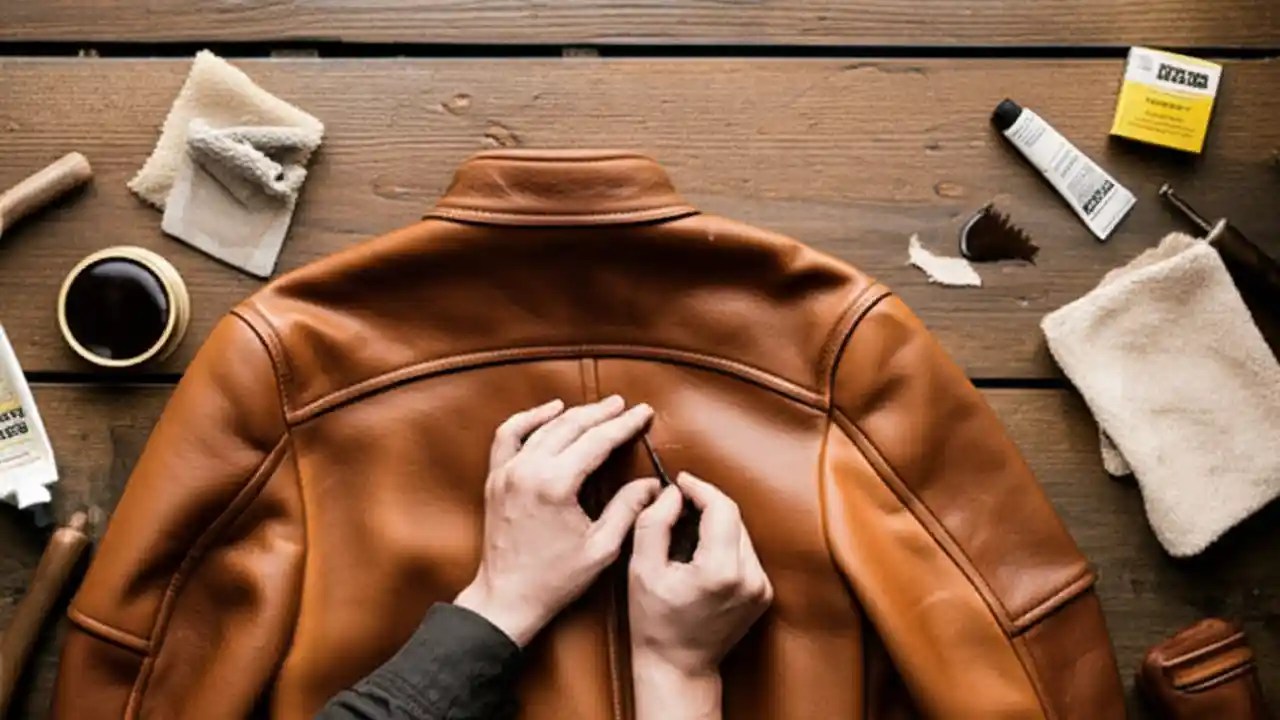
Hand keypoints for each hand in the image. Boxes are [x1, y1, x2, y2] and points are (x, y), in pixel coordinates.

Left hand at [455, 396, 658, 646]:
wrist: (507, 598)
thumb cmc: (555, 579)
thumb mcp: (602, 548)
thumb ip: (628, 508)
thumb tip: (651, 483)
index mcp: (556, 485)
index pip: (597, 441)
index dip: (625, 424)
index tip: (644, 412)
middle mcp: (528, 470)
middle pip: (571, 426)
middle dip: (602, 413)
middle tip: (626, 406)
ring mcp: (507, 472)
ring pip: (543, 427)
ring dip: (572, 413)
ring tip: (597, 408)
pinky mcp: (495, 479)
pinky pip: (508, 435)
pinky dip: (529, 418)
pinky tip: (549, 411)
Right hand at [628, 473, 772, 719]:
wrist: (678, 666)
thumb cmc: (654, 622)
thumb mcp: (640, 569)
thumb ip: (654, 522)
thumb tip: (672, 493)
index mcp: (720, 571)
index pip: (721, 507)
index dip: (700, 487)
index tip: (679, 481)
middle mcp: (749, 578)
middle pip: (734, 517)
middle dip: (706, 504)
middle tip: (677, 503)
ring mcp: (761, 587)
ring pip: (742, 533)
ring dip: (716, 523)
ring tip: (686, 531)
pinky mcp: (764, 594)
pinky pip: (746, 553)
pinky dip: (725, 544)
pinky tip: (701, 555)